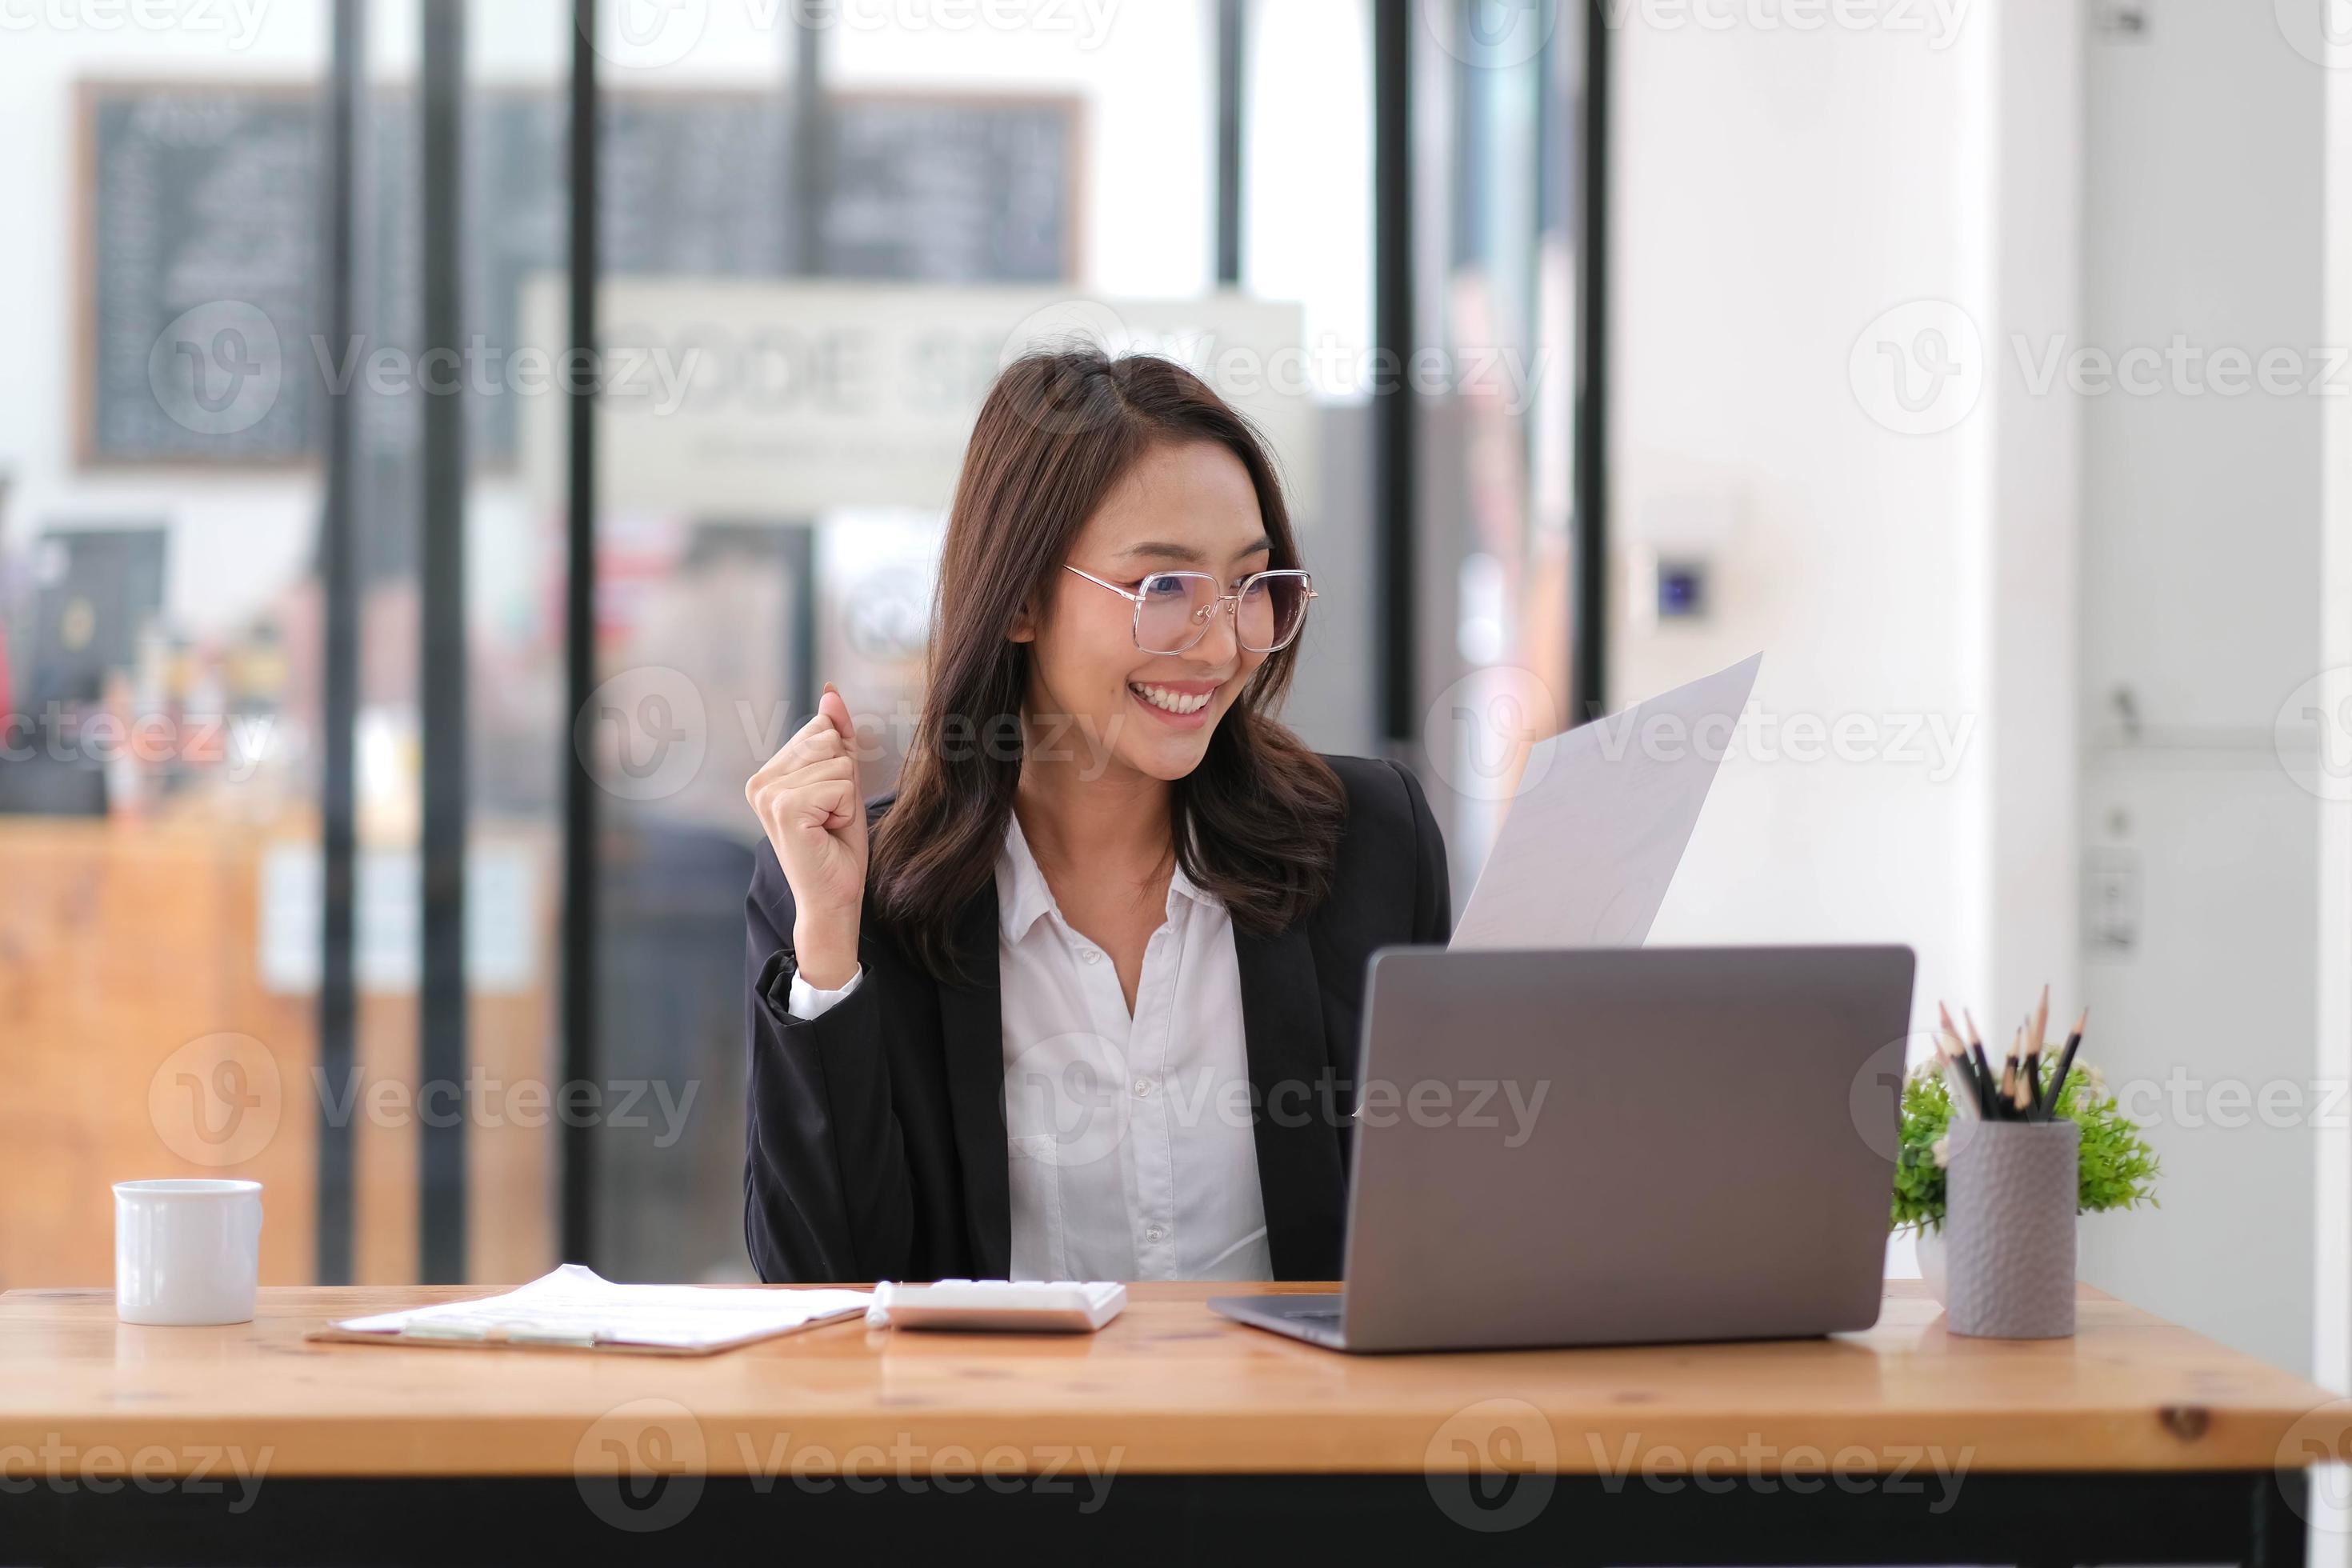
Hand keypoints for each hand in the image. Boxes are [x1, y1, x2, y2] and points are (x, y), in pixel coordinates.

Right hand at [746, 683, 866, 987]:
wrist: (833, 898)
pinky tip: (827, 832)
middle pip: (829, 742)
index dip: (841, 766)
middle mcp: (760, 782)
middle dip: (845, 780)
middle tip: (830, 818)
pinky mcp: (784, 808)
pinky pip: (840, 784)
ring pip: (838, 762)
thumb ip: (837, 737)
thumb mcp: (843, 782)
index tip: (828, 804)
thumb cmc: (837, 845)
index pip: (821, 730)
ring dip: (846, 798)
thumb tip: (831, 692)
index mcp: (768, 774)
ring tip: (828, 826)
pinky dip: (845, 809)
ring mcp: (768, 794)